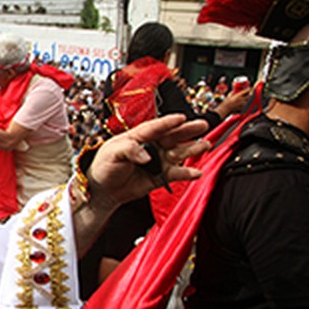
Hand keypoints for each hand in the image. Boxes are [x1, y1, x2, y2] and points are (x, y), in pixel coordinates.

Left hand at [89, 114, 209, 209]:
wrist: (103, 190)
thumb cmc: (104, 166)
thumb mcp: (112, 153)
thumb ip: (130, 151)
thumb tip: (146, 156)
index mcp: (138, 136)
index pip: (155, 127)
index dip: (168, 122)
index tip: (181, 118)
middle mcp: (151, 146)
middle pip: (172, 136)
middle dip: (188, 130)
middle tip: (202, 125)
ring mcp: (157, 160)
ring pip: (178, 152)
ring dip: (192, 148)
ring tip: (204, 145)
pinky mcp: (161, 176)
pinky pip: (176, 173)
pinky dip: (187, 172)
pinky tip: (196, 172)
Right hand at [215, 87, 251, 117]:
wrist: (225, 108)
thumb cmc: (226, 102)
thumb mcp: (229, 95)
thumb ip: (232, 93)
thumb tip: (234, 91)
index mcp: (238, 96)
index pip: (245, 91)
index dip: (248, 89)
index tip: (249, 88)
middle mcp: (241, 100)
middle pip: (249, 96)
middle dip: (250, 94)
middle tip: (250, 93)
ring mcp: (242, 104)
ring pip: (249, 101)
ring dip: (249, 99)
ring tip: (248, 98)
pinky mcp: (242, 108)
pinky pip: (246, 105)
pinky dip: (246, 103)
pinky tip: (245, 103)